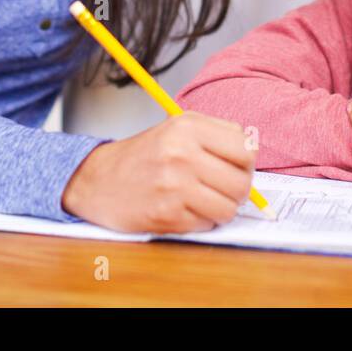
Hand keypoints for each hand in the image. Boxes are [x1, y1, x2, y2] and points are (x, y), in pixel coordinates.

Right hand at [60, 112, 254, 233]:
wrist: (97, 180)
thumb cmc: (144, 155)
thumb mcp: (178, 128)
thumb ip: (218, 136)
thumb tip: (254, 157)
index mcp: (188, 126)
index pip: (246, 148)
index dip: (246, 162)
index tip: (236, 166)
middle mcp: (181, 153)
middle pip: (241, 182)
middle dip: (238, 190)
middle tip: (221, 188)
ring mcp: (174, 186)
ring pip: (229, 207)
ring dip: (221, 208)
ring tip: (203, 199)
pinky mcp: (167, 215)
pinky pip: (207, 224)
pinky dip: (201, 221)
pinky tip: (184, 209)